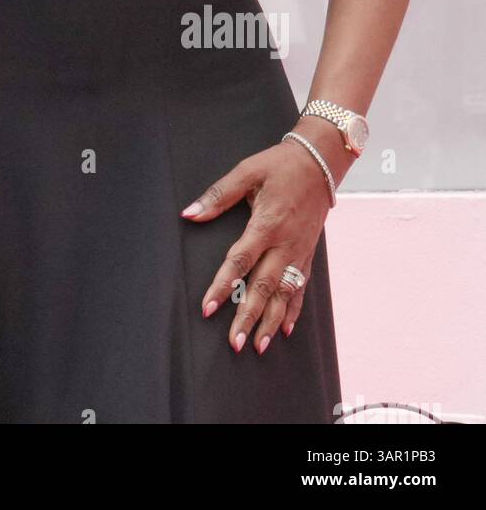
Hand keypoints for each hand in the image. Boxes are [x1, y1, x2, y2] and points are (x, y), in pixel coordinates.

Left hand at [180, 139, 331, 354]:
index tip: (208, 307)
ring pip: (285, 293)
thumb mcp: (246, 172)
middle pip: (264, 286)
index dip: (223, 285)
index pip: (240, 261)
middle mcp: (285, 243)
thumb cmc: (279, 166)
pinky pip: (301, 287)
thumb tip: (189, 212)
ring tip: (257, 345)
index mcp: (267, 224)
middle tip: (235, 342)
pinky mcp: (308, 254)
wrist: (320, 164)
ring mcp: (299, 251)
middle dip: (248, 316)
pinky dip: (293, 310)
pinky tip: (285, 329)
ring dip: (271, 321)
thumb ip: (218, 195)